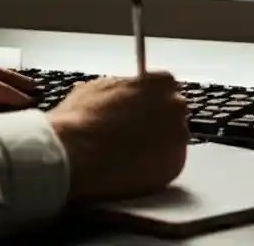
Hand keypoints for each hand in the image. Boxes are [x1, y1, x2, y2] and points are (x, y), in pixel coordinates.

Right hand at [48, 71, 188, 201]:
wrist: (74, 155)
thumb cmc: (81, 118)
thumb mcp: (98, 87)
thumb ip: (122, 88)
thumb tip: (124, 95)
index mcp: (161, 82)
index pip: (164, 88)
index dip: (149, 101)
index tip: (138, 111)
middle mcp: (177, 106)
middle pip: (172, 114)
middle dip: (156, 123)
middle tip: (133, 135)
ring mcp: (179, 137)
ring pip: (171, 142)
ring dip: (156, 147)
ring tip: (128, 156)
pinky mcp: (174, 167)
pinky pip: (167, 166)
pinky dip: (153, 170)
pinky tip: (131, 170)